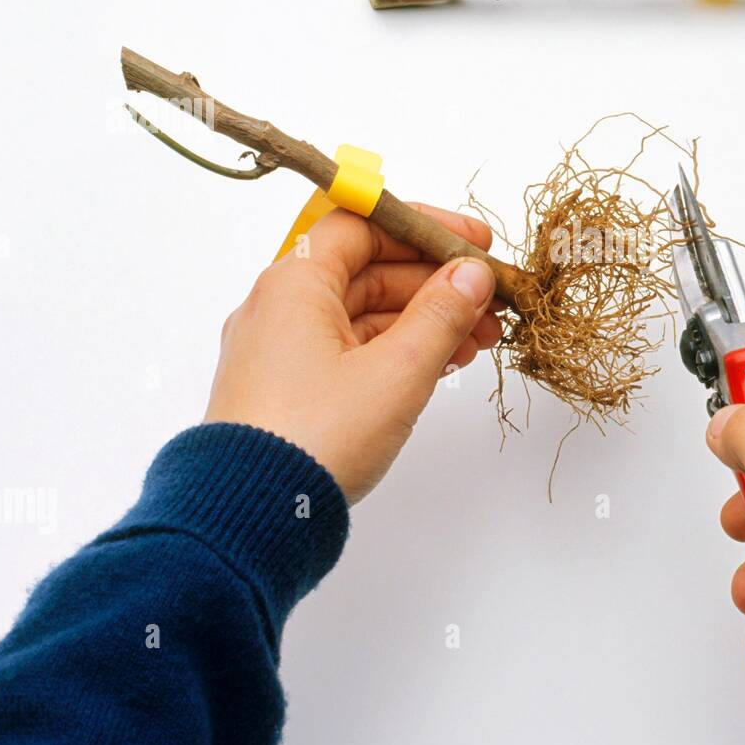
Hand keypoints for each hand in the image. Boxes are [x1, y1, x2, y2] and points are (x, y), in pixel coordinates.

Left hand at [205, 205, 501, 502]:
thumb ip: (441, 315)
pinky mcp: (288, 391)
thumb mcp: (397, 371)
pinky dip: (396, 351)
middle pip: (367, 270)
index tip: (476, 246)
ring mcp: (280, 352)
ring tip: (479, 340)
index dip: (424, 229)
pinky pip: (349, 351)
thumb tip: (471, 275)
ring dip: (423, 320)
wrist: (252, 518)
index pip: (363, 225)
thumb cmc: (317, 437)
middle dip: (436, 283)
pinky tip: (441, 365)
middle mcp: (279, 308)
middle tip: (492, 300)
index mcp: (293, 284)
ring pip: (363, 315)